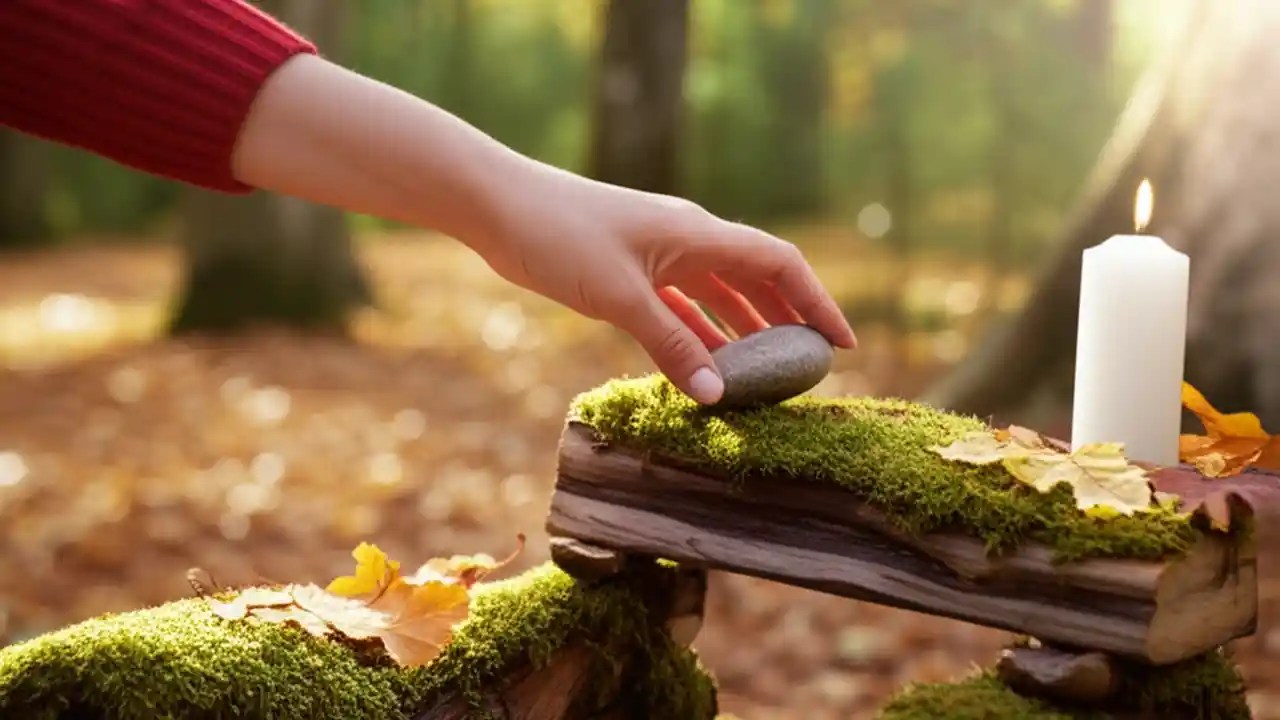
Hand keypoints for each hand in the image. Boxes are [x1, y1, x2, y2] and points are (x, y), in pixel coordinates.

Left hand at [471, 162, 856, 404]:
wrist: (497, 204)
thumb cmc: (559, 236)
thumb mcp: (620, 298)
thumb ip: (671, 346)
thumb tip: (718, 395)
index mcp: (698, 233)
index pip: (779, 263)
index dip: (817, 302)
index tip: (841, 343)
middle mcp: (688, 239)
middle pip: (756, 280)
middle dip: (787, 322)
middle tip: (808, 367)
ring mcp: (659, 253)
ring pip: (718, 295)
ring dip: (742, 332)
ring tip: (763, 375)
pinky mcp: (630, 268)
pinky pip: (680, 304)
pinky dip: (697, 333)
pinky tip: (705, 364)